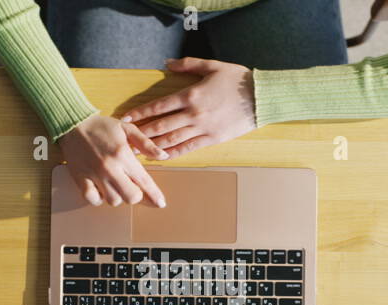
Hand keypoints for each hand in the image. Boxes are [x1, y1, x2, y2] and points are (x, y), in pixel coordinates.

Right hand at [58, 113, 168, 206]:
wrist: (72, 123)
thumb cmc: (101, 126)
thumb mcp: (127, 128)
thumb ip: (146, 144)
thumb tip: (163, 156)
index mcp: (123, 155)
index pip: (144, 181)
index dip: (155, 195)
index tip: (161, 204)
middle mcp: (110, 168)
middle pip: (131, 197)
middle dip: (136, 195)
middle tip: (133, 188)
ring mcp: (94, 175)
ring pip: (113, 200)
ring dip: (118, 196)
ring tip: (116, 185)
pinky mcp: (80, 179)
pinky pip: (93, 199)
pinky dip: (99, 198)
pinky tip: (102, 190)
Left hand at [123, 57, 255, 158]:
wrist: (261, 98)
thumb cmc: (238, 79)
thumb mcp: (213, 66)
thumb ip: (188, 64)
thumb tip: (167, 64)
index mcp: (191, 94)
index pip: (160, 106)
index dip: (142, 112)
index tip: (127, 118)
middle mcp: (194, 114)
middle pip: (162, 126)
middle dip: (142, 133)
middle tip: (126, 140)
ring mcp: (203, 128)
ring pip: (173, 140)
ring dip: (154, 146)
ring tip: (138, 152)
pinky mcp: (212, 139)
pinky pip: (189, 148)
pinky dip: (174, 153)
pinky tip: (162, 157)